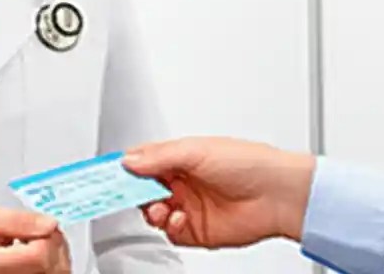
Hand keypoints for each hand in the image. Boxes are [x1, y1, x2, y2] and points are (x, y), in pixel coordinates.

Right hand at [0, 208, 69, 273]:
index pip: (38, 256)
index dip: (46, 236)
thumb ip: (18, 220)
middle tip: (41, 230)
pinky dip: (53, 266)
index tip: (38, 226)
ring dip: (58, 256)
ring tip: (40, 241)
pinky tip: (41, 255)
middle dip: (55, 244)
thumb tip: (50, 225)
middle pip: (52, 269)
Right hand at [123, 137, 315, 248]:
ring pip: (153, 212)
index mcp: (183, 157)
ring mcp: (190, 206)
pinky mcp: (197, 231)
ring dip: (150, 211)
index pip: (144, 161)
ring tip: (159, 207)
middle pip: (143, 189)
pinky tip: (177, 218)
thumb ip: (159, 156)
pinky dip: (168, 227)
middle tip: (124, 192)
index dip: (124, 167)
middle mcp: (185, 181)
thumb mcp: (197, 149)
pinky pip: (170, 233)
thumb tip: (129, 160)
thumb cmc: (250, 162)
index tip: (105, 173)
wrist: (278, 194)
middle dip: (132, 192)